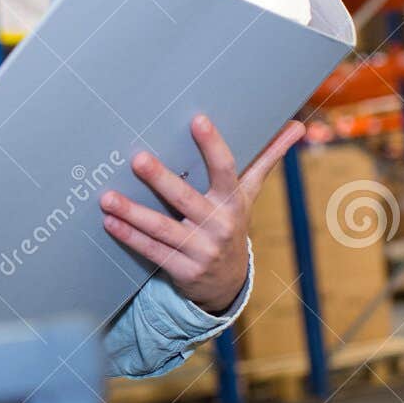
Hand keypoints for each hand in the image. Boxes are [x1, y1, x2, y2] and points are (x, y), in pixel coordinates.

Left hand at [99, 116, 305, 314]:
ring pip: (162, 228)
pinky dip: (129, 236)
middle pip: (186, 198)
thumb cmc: (231, 223)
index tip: (197, 120)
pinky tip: (110, 222)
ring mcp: (200, 250)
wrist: (228, 282)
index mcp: (233, 201)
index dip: (212, 145)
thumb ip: (267, 159)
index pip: (226, 169)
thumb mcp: (249, 194)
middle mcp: (218, 225)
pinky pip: (152, 251)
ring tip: (106, 198)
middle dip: (160, 179)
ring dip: (133, 212)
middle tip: (137, 159)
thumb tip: (297, 126)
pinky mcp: (182, 270)